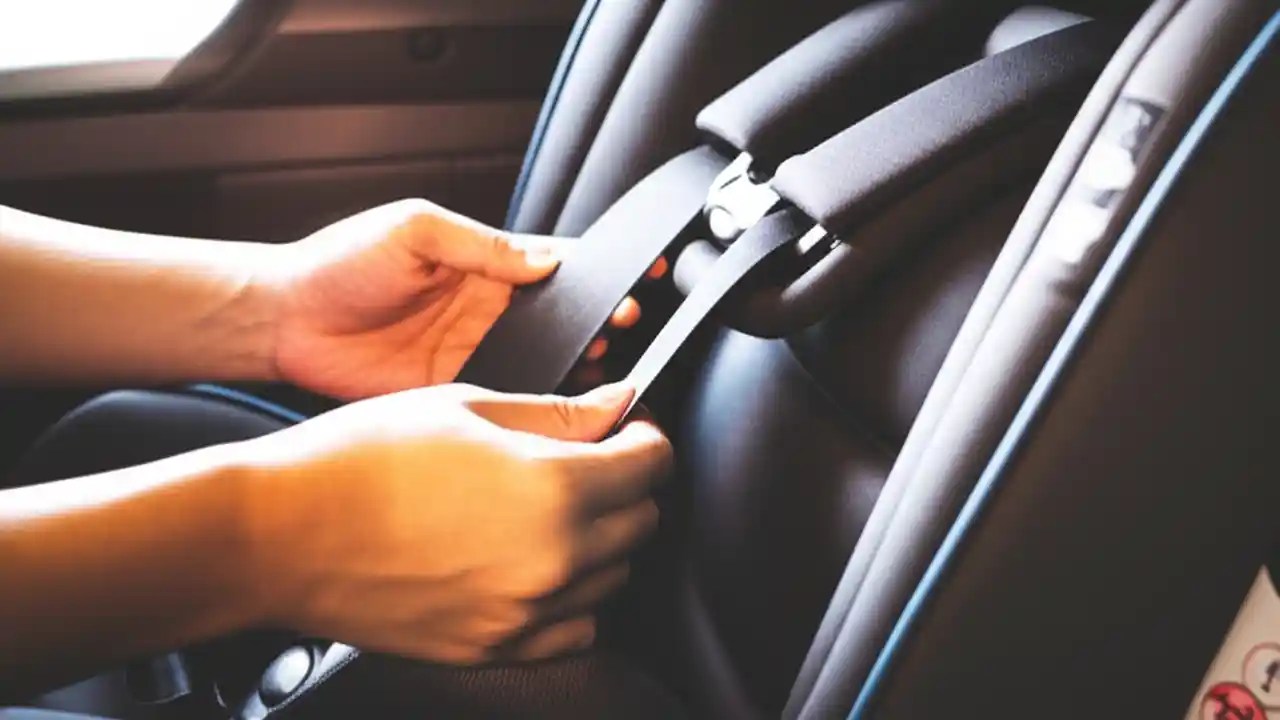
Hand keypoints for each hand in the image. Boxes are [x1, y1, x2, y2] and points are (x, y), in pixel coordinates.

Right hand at [238, 382, 670, 663]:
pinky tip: (534, 564)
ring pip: (614, 577)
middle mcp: (552, 560)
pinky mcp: (494, 647)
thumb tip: (617, 404)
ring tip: (550, 510)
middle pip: (643, 521)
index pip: (652, 464)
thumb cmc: (360, 459)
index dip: (646, 436)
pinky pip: (575, 628)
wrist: (280, 533)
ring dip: (602, 539)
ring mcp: (524, 612)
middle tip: (588, 460)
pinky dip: (573, 597)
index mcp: (553, 488)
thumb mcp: (467, 407)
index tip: (629, 428)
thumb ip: (557, 412)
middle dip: (628, 483)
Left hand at [266, 200, 640, 399]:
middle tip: (625, 334)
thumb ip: (481, 245)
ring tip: (605, 376)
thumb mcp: (413, 232)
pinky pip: (505, 403)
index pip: (558, 266)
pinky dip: (533, 410)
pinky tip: (557, 416)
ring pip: (544, 365)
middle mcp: (488, 311)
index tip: (644, 277)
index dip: (602, 274)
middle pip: (564, 321)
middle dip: (600, 327)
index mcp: (484, 264)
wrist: (283, 321)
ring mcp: (474, 354)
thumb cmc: (338, 264)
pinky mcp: (453, 394)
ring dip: (575, 370)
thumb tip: (547, 259)